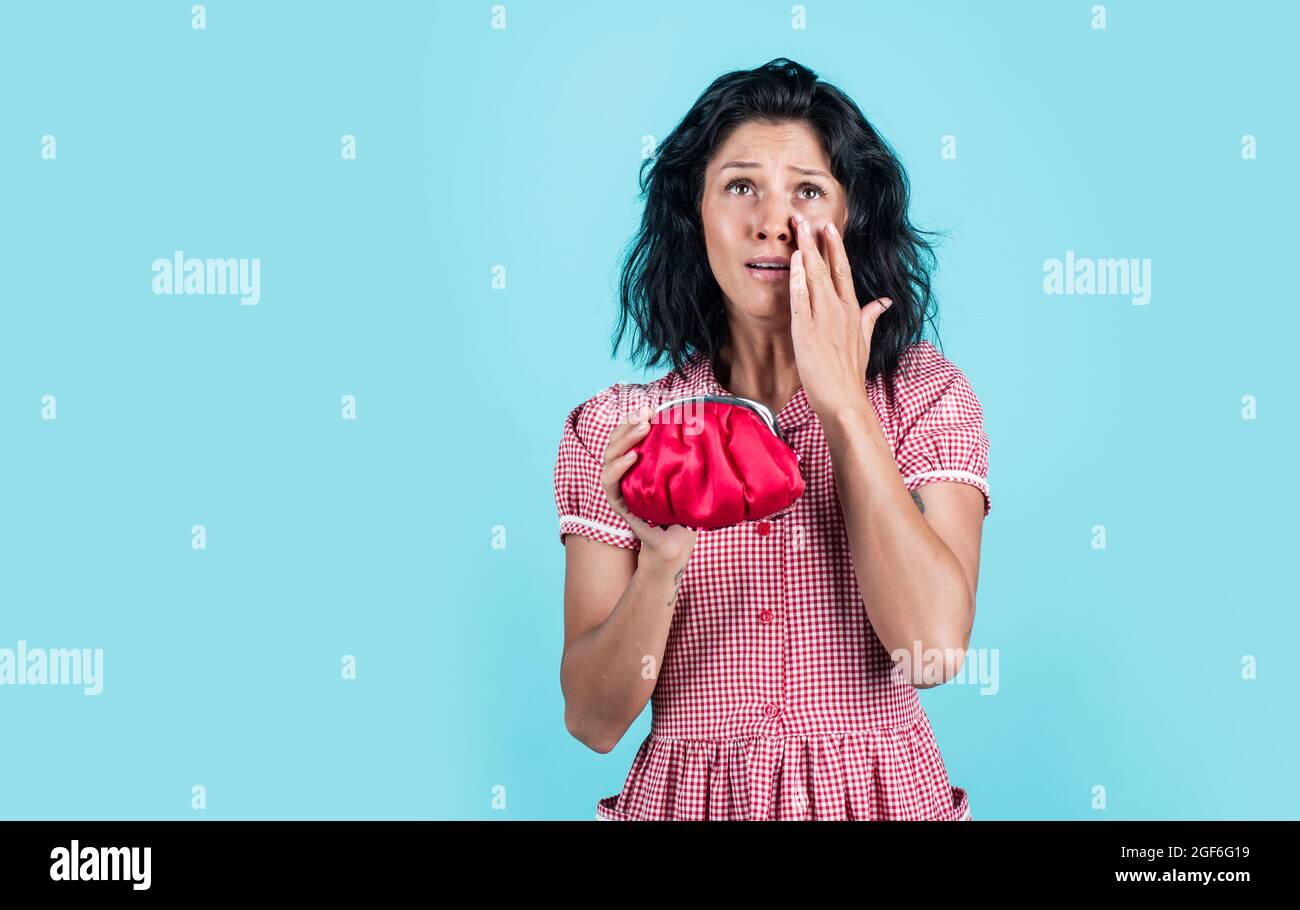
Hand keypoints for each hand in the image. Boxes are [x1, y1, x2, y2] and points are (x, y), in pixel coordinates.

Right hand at [601, 404, 699, 565]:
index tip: (651, 407)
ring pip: (609, 455)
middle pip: (615, 439)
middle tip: (646, 413)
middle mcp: (623, 471)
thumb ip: (684, 454)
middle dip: (629, 422)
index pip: (626, 434)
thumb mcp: (684, 475)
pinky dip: (618, 468)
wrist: (677, 541)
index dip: (634, 419)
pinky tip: (632, 457)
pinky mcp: (618, 502)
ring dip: (624, 439)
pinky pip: (610, 482)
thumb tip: (703, 423)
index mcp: (635, 461)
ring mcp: (618, 486)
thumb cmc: (681, 506)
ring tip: (643, 428)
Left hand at [788, 212, 891, 418]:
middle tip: (804, 217)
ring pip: (814, 277)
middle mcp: (839, 310)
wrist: (844, 398)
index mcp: (852, 311)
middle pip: (827, 267)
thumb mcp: (864, 341)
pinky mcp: (806, 331)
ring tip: (796, 228)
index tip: (829, 226)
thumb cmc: (850, 373)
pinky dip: (797, 278)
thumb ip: (870, 318)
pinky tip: (793, 261)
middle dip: (816, 240)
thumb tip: (883, 301)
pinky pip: (801, 299)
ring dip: (805, 251)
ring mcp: (823, 319)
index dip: (835, 247)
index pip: (843, 271)